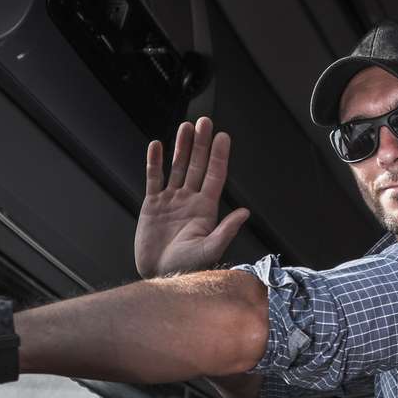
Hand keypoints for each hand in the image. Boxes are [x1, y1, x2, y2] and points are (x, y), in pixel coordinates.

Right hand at [135, 116, 250, 277]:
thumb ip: (226, 230)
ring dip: (181, 147)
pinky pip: (154, 178)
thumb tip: (245, 212)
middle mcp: (189, 201)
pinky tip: (157, 146)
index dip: (219, 155)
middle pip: (196, 165)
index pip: (214, 175)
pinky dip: (155, 162)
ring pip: (177, 167)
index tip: (223, 137)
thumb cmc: (186, 267)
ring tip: (185, 127)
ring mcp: (171, 201)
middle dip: (201, 144)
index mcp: (205, 209)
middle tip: (204, 122)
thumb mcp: (210, 249)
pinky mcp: (153, 205)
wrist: (159, 276)